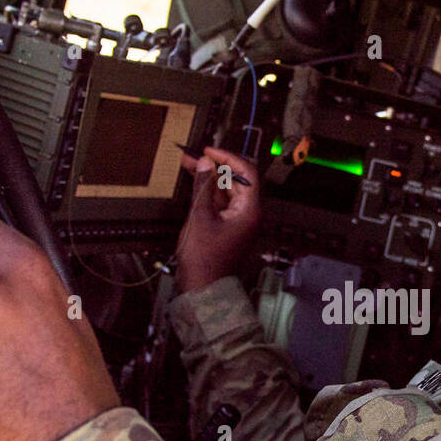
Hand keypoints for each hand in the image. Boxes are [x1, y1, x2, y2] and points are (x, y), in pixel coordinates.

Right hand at [173, 146, 260, 293]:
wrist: (203, 289)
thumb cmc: (204, 260)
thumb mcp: (200, 217)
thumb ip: (203, 187)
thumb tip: (204, 162)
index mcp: (250, 210)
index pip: (247, 173)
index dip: (228, 157)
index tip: (209, 151)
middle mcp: (249, 214)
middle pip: (237, 181)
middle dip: (215, 166)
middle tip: (193, 157)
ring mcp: (239, 221)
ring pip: (227, 191)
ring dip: (210, 178)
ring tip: (189, 165)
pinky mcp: (229, 227)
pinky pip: (222, 203)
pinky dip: (209, 193)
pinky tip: (195, 183)